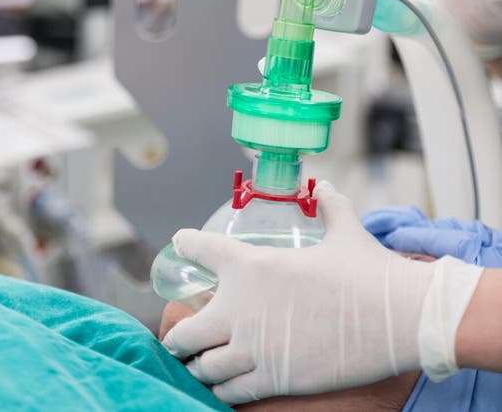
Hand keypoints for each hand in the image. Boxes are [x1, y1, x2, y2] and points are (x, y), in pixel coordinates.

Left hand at [163, 183, 482, 404]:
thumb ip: (329, 206)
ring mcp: (256, 348)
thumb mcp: (345, 229)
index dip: (186, 247)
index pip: (203, 251)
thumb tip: (325, 186)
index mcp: (253, 264)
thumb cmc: (369, 271)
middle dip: (178, 337)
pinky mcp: (275, 379)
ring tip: (195, 368)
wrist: (398, 316)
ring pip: (204, 368)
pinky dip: (220, 389)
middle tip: (179, 339)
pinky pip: (231, 391)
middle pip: (186, 332)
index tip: (179, 246)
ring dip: (197, 367)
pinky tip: (219, 387)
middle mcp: (243, 307)